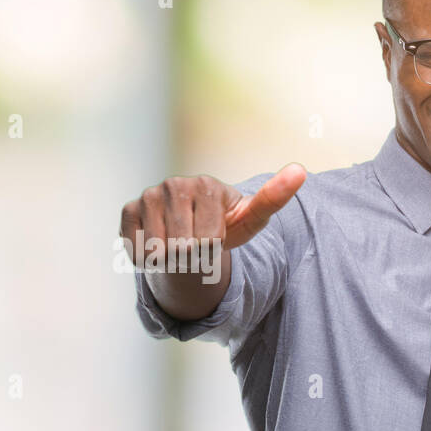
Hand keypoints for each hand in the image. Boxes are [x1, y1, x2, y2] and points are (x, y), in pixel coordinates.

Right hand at [119, 163, 306, 264]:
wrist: (191, 229)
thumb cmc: (225, 225)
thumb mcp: (250, 219)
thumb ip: (273, 198)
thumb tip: (301, 170)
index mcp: (207, 185)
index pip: (208, 241)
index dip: (212, 251)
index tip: (215, 238)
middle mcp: (175, 184)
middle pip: (182, 247)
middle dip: (191, 257)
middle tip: (195, 246)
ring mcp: (149, 194)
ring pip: (158, 250)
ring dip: (169, 260)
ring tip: (178, 246)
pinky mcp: (128, 209)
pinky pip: (136, 248)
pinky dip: (146, 257)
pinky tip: (157, 245)